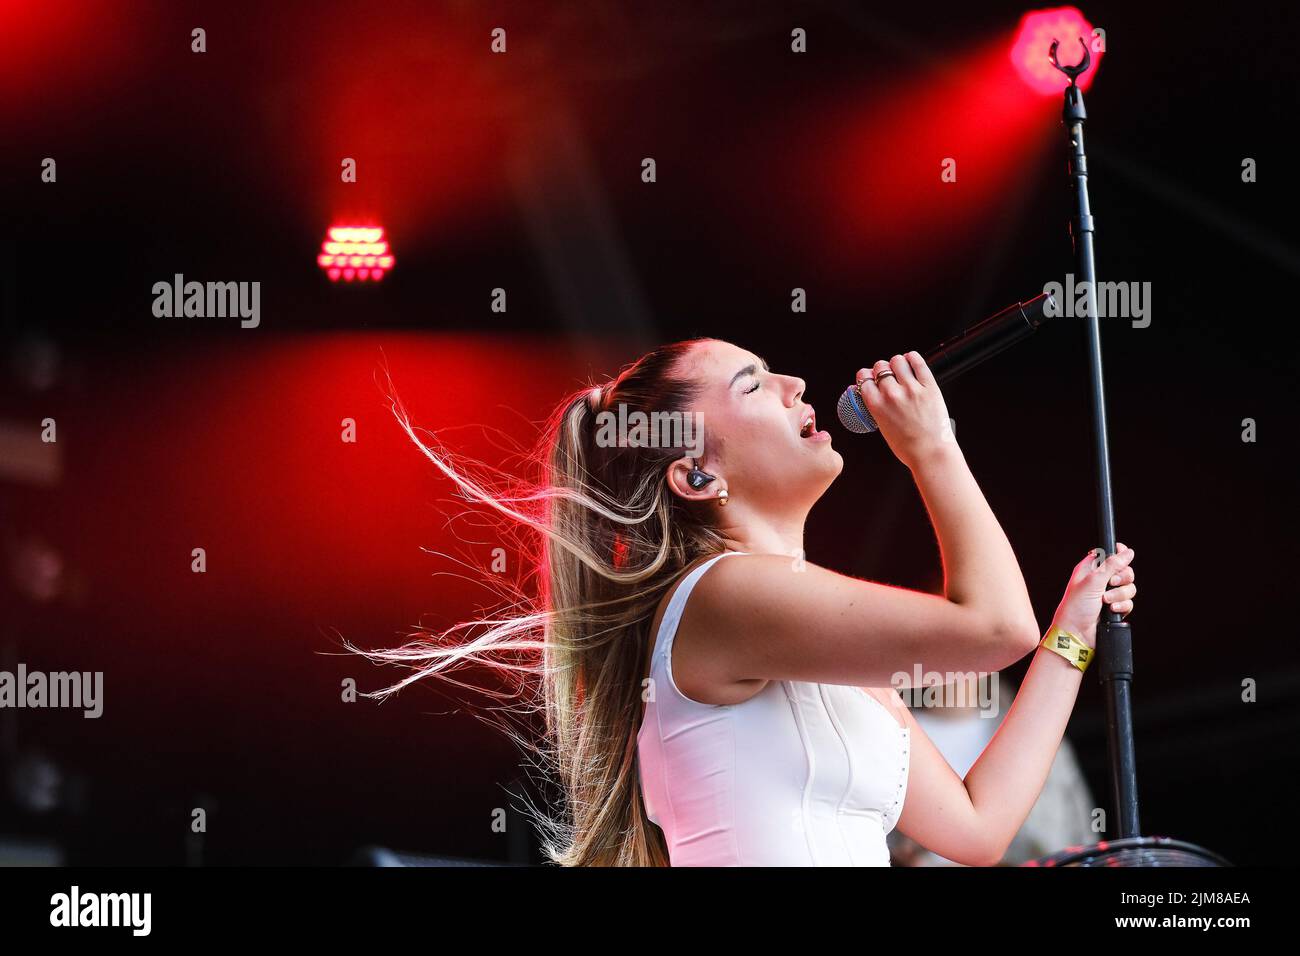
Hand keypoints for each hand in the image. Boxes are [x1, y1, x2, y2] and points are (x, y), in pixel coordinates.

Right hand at [855, 352, 954, 469]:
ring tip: (901, 371)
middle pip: (880, 367)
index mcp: (876, 405)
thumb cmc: (907, 446)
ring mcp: (911, 389)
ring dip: (897, 364)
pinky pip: (918, 362)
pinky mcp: (929, 387)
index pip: (863, 377)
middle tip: (888, 377)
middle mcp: (891, 394)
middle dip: (882, 370)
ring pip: (897, 361)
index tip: (870, 378)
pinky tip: (911, 361)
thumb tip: (872, 392)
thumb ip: (876, 407)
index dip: (866, 376)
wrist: (930, 454)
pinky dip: (912, 358)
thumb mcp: (882, 427)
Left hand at [1050, 543, 1136, 648]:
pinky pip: (1129, 602)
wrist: (1076, 633)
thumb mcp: (1093, 581)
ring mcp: (1109, 594)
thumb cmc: (1076, 606)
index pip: (1110, 554)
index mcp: (1091, 569)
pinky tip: (1111, 610)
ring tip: (1105, 601)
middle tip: (1111, 583)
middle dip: (1122, 578)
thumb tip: (1128, 551)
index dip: (1119, 554)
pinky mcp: (1115, 608)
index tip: (1123, 556)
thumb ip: (1112, 565)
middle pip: (1125, 571)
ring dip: (1120, 594)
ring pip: (1129, 587)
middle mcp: (1101, 580)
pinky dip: (1122, 606)